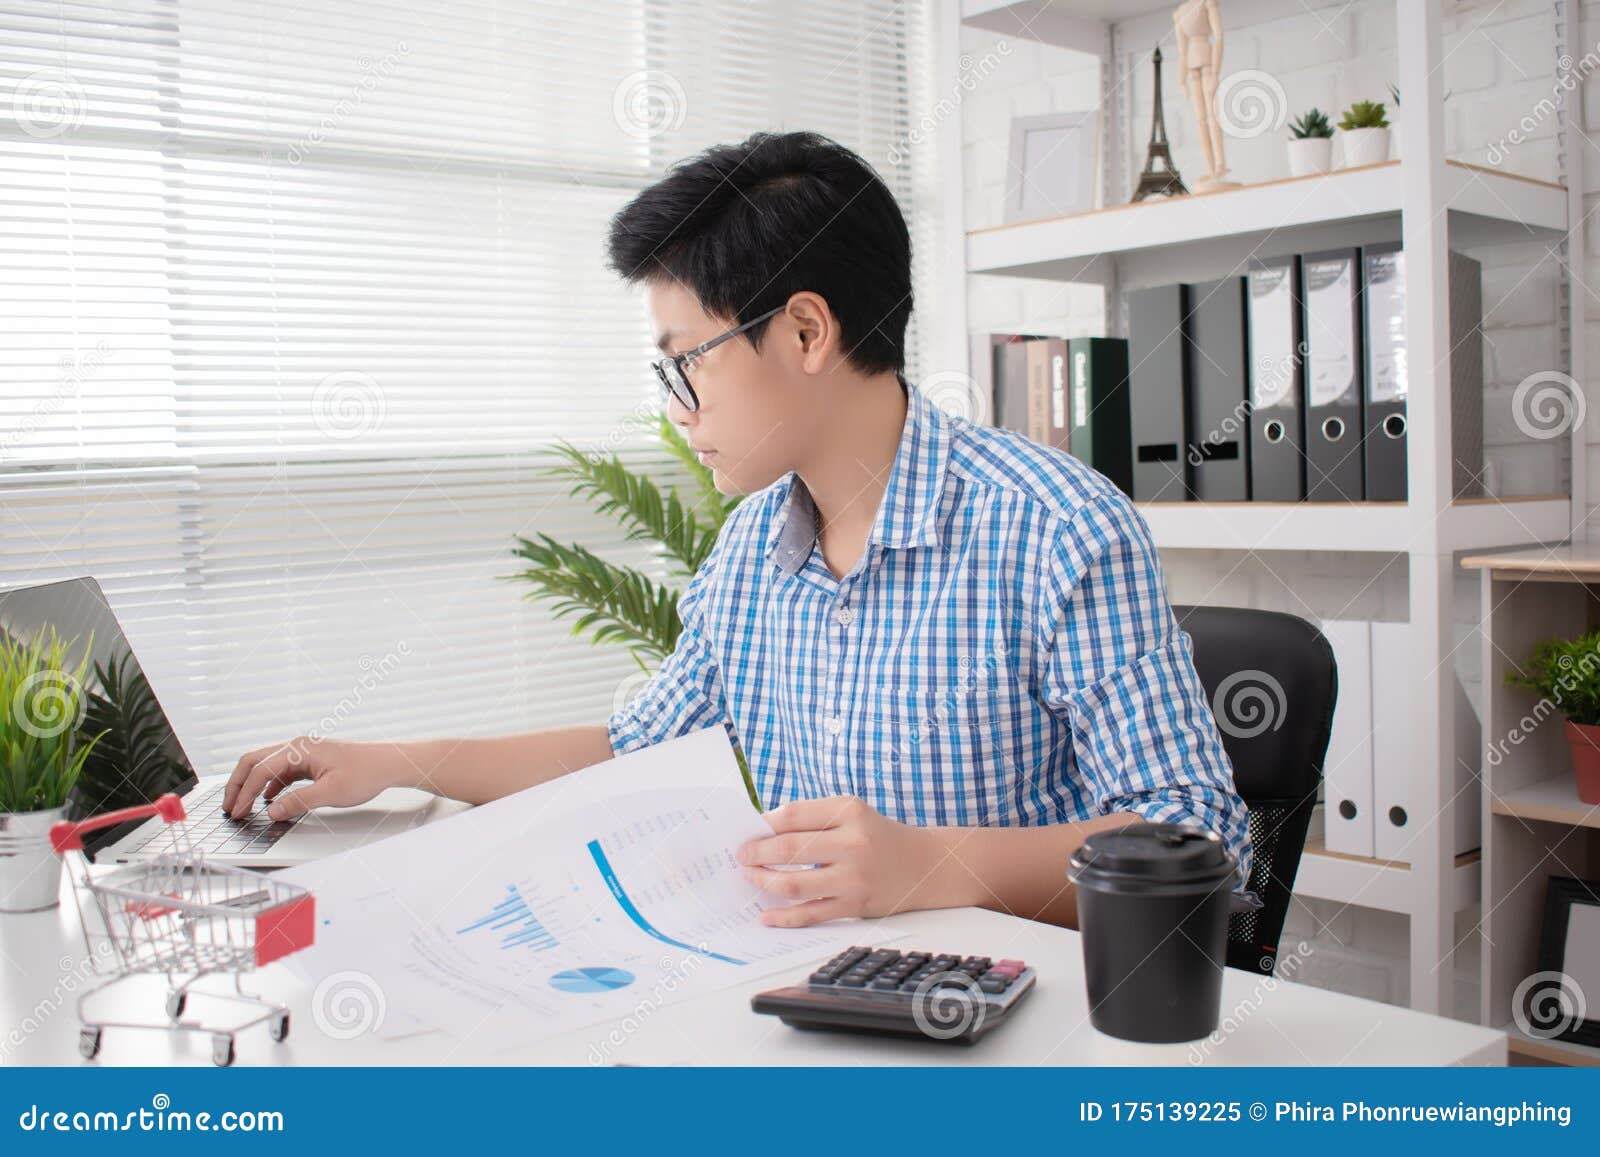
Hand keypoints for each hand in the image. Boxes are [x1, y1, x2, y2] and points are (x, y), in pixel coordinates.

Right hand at [224, 737, 419, 819]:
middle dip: (238, 785)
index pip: (260, 770)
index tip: (236, 812)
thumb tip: (271, 812)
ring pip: (266, 766)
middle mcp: (297, 747)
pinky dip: (269, 786)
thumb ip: (298, 802)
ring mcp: (302, 753)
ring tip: (243, 807)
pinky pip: (281, 772)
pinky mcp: (309, 761)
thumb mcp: (331, 793)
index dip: (245, 794)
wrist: (388, 764)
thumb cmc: (365, 773)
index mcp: (299, 749)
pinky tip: (269, 801)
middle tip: (229, 807)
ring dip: (252, 786)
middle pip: (254, 762)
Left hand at [735, 796, 952, 927]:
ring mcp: (853, 878)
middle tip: (740, 856)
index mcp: (849, 811)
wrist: (924, 865)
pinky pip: (810, 914)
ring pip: (794, 884)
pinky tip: (766, 916)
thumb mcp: (852, 813)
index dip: (763, 825)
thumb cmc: (878, 836)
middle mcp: (852, 843)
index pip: (792, 815)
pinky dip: (784, 917)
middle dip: (756, 854)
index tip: (747, 831)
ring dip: (763, 882)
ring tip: (749, 877)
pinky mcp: (854, 905)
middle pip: (789, 849)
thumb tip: (763, 832)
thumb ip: (812, 818)